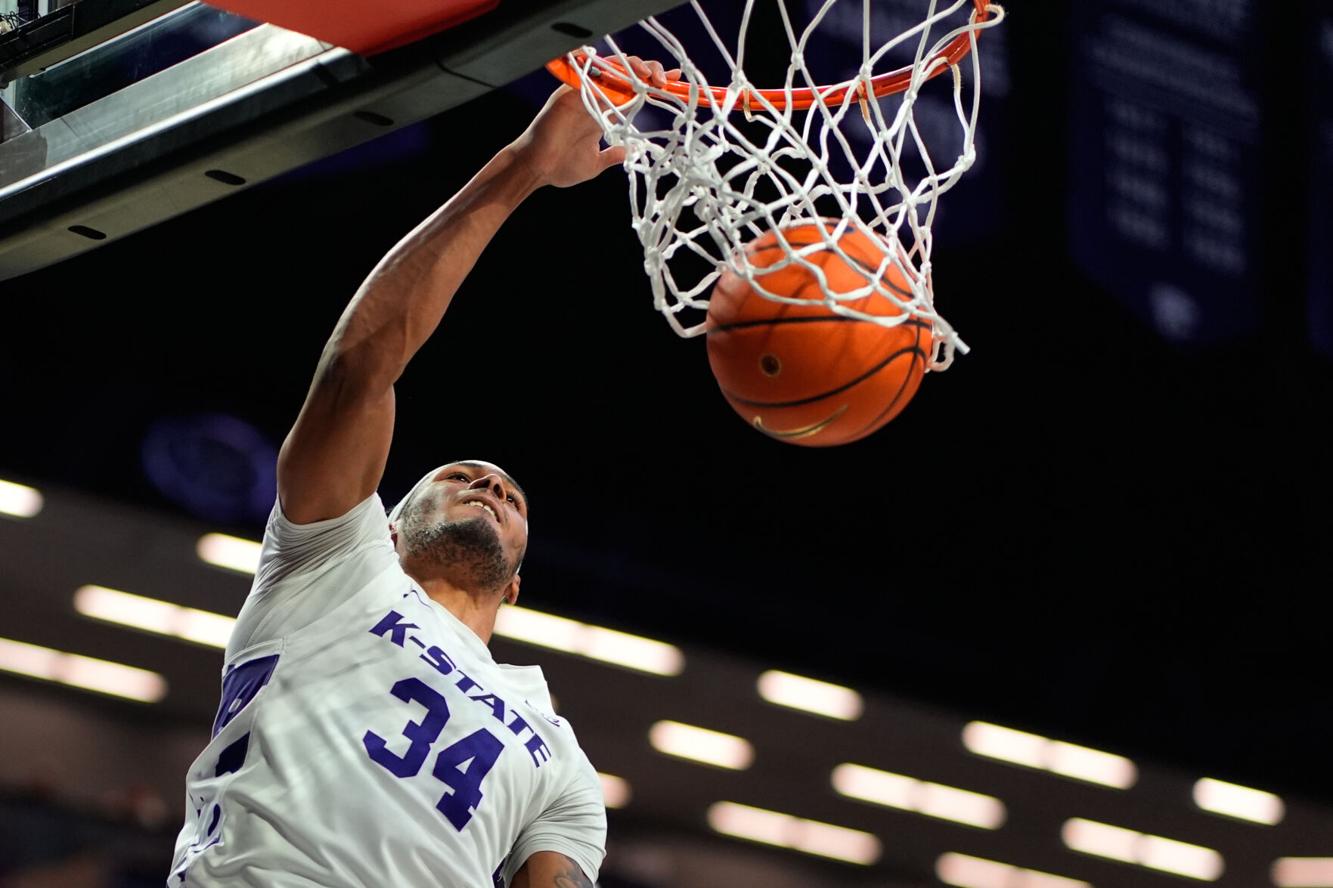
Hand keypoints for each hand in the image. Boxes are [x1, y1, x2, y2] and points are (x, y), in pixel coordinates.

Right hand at [512, 57, 681, 189]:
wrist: (536, 169)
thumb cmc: (560, 168)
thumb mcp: (594, 164)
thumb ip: (611, 156)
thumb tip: (629, 152)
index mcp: (600, 114)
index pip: (630, 93)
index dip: (650, 86)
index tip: (672, 84)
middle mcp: (593, 100)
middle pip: (625, 75)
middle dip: (649, 72)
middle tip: (666, 79)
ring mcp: (581, 94)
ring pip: (611, 69)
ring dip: (634, 67)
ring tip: (652, 75)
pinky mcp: (570, 92)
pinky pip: (591, 73)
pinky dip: (611, 72)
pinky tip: (629, 75)